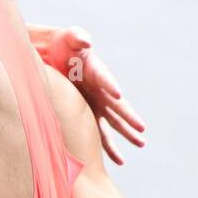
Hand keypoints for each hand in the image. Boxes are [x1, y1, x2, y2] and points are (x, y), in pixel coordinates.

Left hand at [39, 26, 145, 164]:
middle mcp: (101, 89)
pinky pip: (99, 132)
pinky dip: (108, 146)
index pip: (104, 78)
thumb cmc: (65, 44)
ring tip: (141, 144)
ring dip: (126, 133)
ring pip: (113, 122)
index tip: (117, 94)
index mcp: (96, 70)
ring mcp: (96, 103)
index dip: (109, 85)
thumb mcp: (70, 37)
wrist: (56, 55)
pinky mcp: (87, 113)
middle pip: (116, 104)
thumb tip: (84, 40)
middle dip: (128, 116)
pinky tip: (119, 161)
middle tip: (141, 128)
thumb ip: (77, 37)